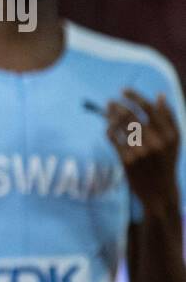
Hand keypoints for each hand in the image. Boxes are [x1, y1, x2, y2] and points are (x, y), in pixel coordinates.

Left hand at [104, 89, 180, 213]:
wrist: (159, 191)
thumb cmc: (166, 161)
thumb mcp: (175, 141)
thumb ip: (168, 117)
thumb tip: (160, 95)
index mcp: (169, 135)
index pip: (149, 109)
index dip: (135, 97)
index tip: (124, 90)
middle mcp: (155, 142)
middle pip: (132, 116)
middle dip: (118, 106)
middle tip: (110, 101)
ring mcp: (140, 152)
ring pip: (120, 127)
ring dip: (111, 116)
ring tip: (107, 110)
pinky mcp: (127, 161)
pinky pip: (114, 139)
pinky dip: (109, 130)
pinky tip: (107, 126)